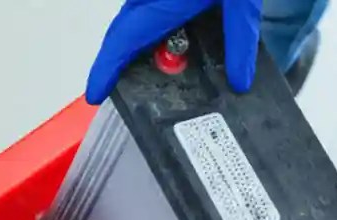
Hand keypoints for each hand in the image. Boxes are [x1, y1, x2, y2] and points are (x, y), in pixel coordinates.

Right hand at [86, 0, 263, 104]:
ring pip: (132, 12)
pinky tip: (167, 25)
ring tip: (144, 58)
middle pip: (122, 28)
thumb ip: (240, 40)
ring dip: (134, 36)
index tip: (94, 93)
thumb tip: (239, 78)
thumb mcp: (241, 1)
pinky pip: (142, 1)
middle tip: (116, 81)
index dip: (105, 69)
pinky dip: (146, 17)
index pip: (123, 40)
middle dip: (118, 58)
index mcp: (163, 0)